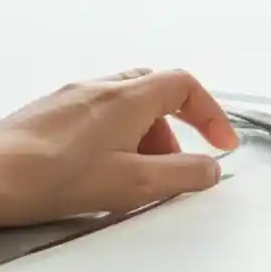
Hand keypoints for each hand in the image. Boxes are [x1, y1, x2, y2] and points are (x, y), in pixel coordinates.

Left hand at [0, 69, 239, 226]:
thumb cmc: (50, 178)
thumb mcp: (134, 185)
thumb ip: (183, 175)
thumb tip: (209, 169)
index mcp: (127, 98)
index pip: (185, 86)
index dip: (211, 113)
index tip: (221, 143)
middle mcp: (99, 88)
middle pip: (157, 91)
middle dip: (176, 128)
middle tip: (175, 164)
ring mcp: (70, 98)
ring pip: (126, 104)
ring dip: (144, 136)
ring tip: (134, 176)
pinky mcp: (48, 114)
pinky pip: (97, 115)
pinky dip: (115, 138)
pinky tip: (99, 171)